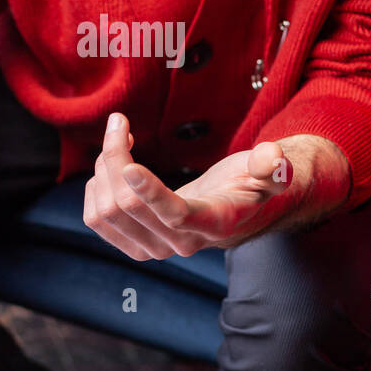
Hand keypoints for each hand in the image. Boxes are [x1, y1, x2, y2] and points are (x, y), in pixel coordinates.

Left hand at [83, 113, 350, 259]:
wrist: (235, 212)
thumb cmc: (250, 185)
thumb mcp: (269, 172)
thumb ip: (274, 168)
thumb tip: (273, 158)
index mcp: (213, 224)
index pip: (176, 215)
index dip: (150, 193)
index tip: (129, 164)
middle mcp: (179, 244)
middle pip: (128, 205)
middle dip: (114, 157)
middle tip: (119, 121)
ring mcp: (153, 249)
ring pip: (106, 211)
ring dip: (103, 168)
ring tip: (119, 140)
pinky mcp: (132, 245)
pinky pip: (96, 218)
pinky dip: (96, 184)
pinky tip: (113, 163)